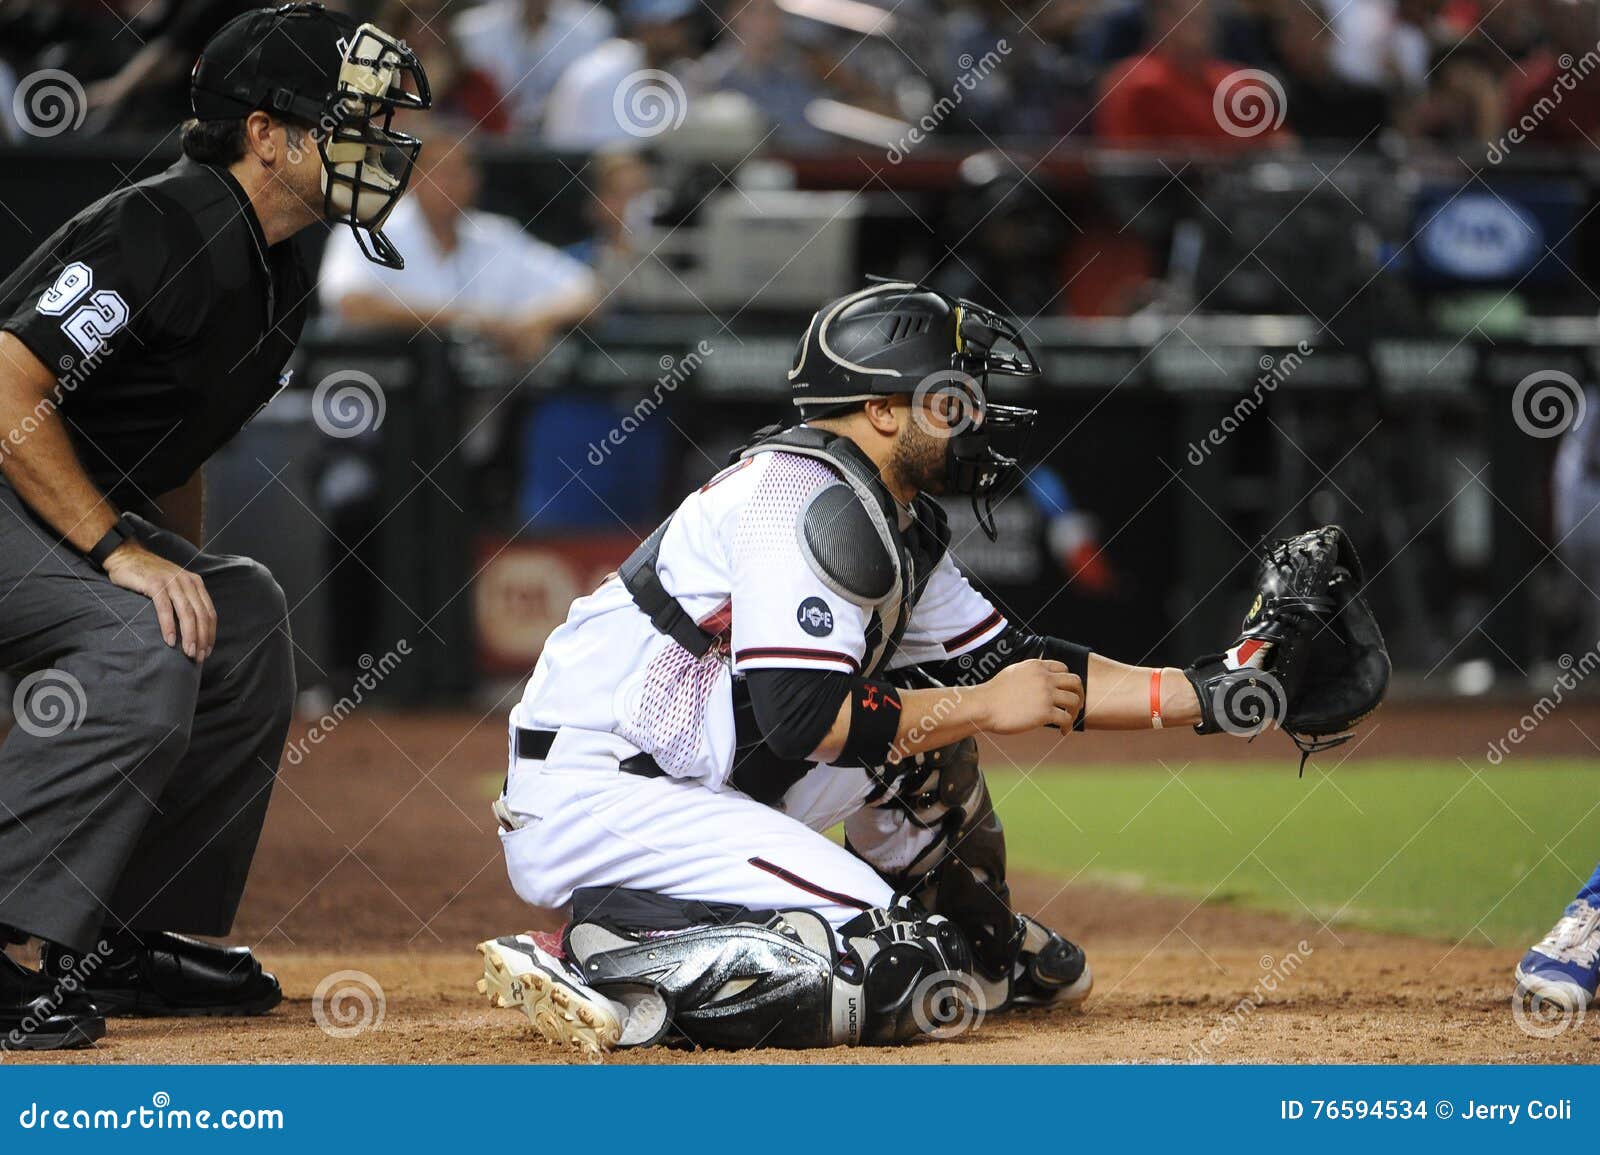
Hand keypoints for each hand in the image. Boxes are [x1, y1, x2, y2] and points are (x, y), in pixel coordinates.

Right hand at [103, 542, 215, 660]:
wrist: (126, 556)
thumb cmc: (149, 577)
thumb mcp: (174, 587)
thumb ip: (185, 601)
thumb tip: (194, 630)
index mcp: (195, 584)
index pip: (209, 613)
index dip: (210, 634)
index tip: (208, 651)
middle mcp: (187, 582)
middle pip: (201, 615)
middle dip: (202, 639)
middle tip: (199, 657)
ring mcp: (171, 582)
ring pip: (187, 613)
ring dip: (190, 636)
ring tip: (188, 653)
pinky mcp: (155, 584)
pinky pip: (165, 608)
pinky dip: (169, 626)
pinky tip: (170, 640)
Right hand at [980, 659, 1082, 733]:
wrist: (984, 706)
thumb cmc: (994, 693)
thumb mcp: (1014, 672)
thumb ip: (1030, 673)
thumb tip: (1040, 679)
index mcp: (1037, 666)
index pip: (1063, 668)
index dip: (1066, 680)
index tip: (1065, 691)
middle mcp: (1044, 678)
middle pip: (1075, 682)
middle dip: (1079, 694)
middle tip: (1076, 705)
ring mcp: (1046, 695)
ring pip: (1074, 701)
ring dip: (1074, 711)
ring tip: (1068, 719)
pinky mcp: (1045, 713)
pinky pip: (1066, 718)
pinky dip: (1068, 726)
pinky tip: (1063, 732)